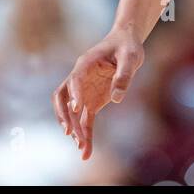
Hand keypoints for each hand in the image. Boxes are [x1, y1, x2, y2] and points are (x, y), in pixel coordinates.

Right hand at [52, 29, 144, 159]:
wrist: (126, 43)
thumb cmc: (126, 46)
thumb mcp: (130, 57)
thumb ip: (124, 75)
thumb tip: (117, 98)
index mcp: (86, 63)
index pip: (74, 79)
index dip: (74, 93)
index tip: (76, 108)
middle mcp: (80, 78)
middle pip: (62, 97)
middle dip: (64, 115)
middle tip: (70, 131)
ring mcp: (84, 91)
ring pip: (71, 112)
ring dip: (73, 128)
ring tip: (80, 146)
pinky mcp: (91, 101)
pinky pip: (84, 119)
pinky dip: (85, 133)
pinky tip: (86, 150)